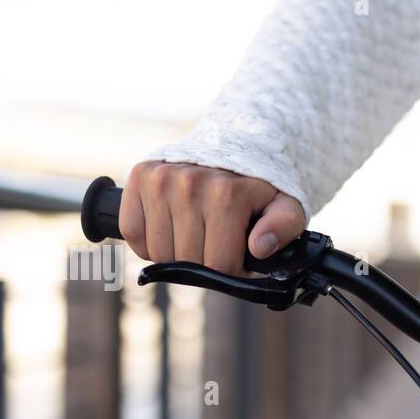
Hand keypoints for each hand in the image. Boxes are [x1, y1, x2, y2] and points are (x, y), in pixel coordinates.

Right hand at [119, 162, 306, 276]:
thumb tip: (259, 246)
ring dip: (177, 256)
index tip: (237, 259)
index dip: (230, 272)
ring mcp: (161, 178)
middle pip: (187, 262)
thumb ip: (284, 227)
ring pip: (159, 253)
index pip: (218, 264)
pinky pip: (133, 233)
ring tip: (196, 235)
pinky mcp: (140, 176)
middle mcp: (189, 183)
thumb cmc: (260, 188)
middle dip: (205, 264)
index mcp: (227, 193)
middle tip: (217, 245)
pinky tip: (170, 231)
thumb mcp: (286, 205)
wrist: (235, 146)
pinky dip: (147, 243)